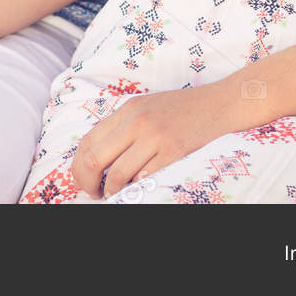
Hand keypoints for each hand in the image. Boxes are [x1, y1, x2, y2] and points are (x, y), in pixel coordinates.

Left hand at [71, 84, 234, 199]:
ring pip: (117, 173)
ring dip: (112, 189)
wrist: (216, 104)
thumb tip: (98, 156)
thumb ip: (123, 126)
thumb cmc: (180, 109)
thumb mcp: (145, 107)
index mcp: (127, 109)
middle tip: (94, 192)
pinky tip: (137, 185)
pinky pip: (145, 177)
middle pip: (95, 158)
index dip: (79, 165)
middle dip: (88, 182)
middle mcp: (136, 121)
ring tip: (114, 192)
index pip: (88, 140)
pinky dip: (136, 186)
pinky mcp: (172, 151)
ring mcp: (154, 137)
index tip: (83, 177)